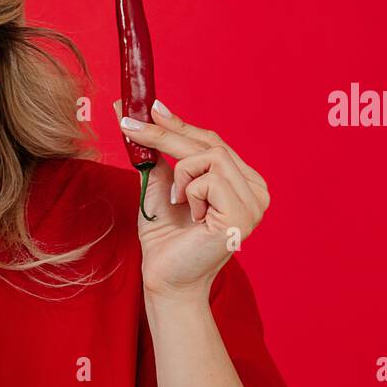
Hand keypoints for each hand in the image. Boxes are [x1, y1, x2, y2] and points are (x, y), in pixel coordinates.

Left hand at [115, 99, 269, 300]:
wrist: (165, 279)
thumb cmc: (166, 240)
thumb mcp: (163, 187)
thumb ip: (161, 156)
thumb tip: (138, 116)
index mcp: (241, 182)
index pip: (212, 142)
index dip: (181, 123)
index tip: (150, 106)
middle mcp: (256, 190)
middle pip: (211, 143)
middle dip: (166, 132)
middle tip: (130, 124)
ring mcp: (255, 202)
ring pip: (212, 155)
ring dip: (181, 173)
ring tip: (177, 201)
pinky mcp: (244, 213)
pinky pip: (211, 178)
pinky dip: (190, 191)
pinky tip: (191, 216)